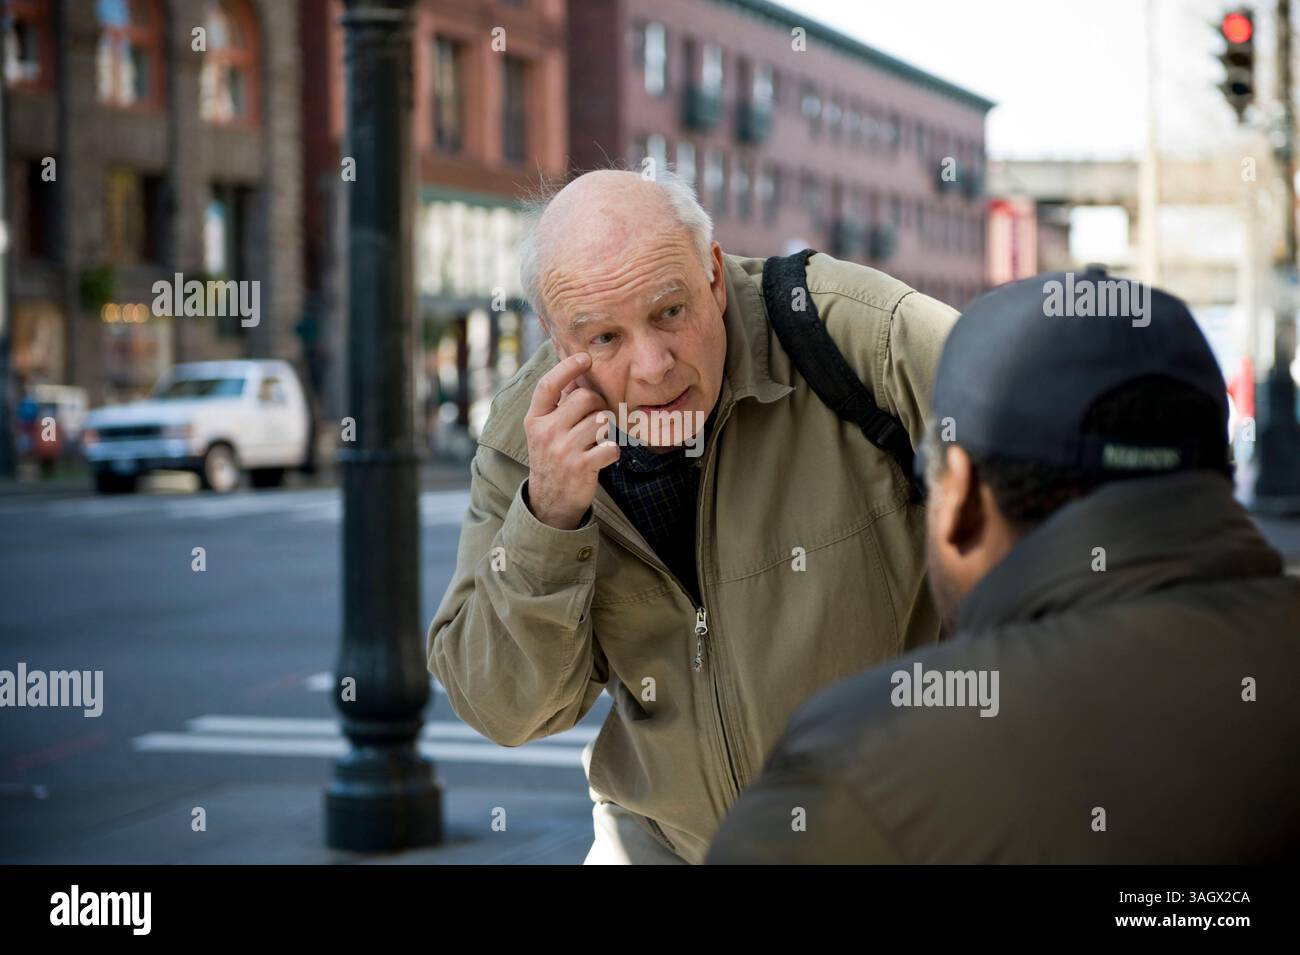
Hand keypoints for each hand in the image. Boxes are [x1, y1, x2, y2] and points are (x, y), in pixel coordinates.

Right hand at [523, 353, 620, 529]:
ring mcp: (563, 450)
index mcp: (534, 420)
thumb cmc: (553, 458)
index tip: (585, 357)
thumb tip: (576, 370)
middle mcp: (546, 432)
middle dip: (598, 404)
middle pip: (584, 398)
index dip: (567, 367)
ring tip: (596, 439)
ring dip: (606, 429)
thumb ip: (558, 404)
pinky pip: (611, 446)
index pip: (548, 385)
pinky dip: (612, 451)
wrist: (550, 502)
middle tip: (596, 418)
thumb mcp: (544, 431)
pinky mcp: (581, 466)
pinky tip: (602, 457)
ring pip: (601, 420)